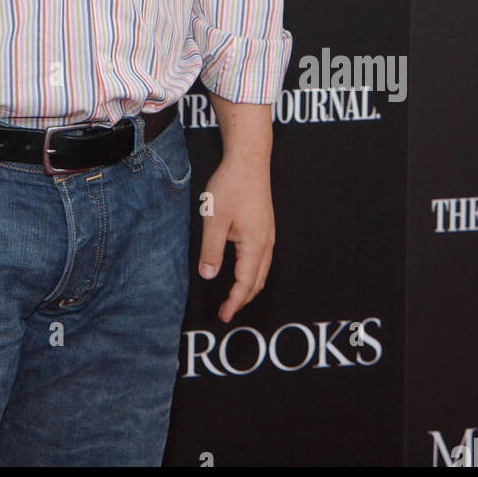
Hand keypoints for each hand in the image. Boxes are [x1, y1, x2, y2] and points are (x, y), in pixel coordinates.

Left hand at [197, 156, 274, 322]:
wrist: (249, 160)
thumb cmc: (231, 186)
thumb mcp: (214, 219)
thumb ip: (211, 249)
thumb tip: (209, 276)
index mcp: (255, 245)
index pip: (246, 284)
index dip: (234, 302)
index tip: (223, 316)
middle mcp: (266, 243)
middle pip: (257, 281)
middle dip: (242, 299)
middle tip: (226, 311)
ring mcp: (268, 234)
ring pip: (261, 270)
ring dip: (248, 286)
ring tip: (233, 296)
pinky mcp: (265, 226)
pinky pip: (261, 258)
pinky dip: (252, 272)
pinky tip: (241, 269)